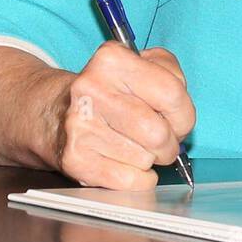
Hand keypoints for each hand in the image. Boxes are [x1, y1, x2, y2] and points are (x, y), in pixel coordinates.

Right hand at [41, 42, 195, 190]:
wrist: (57, 113)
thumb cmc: (110, 91)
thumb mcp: (142, 64)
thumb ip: (171, 74)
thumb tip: (181, 110)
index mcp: (112, 60)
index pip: (171, 94)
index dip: (184, 115)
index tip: (179, 120)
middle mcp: (92, 89)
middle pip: (158, 133)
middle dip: (170, 144)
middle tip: (163, 141)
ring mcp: (80, 126)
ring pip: (145, 159)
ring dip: (150, 159)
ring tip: (136, 145)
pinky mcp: (75, 158)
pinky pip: (129, 181)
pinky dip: (138, 178)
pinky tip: (126, 161)